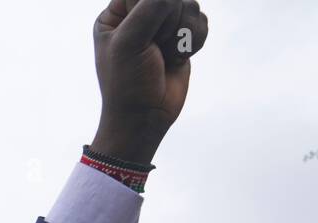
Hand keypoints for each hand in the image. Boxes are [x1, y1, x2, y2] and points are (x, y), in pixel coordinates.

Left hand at [91, 0, 208, 164]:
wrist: (144, 118)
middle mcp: (138, 16)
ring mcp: (162, 27)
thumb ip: (152, 6)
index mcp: (115, 15)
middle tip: (155, 49)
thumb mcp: (130, 41)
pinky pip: (201, 22)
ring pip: (190, 5)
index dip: (152, 8)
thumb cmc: (128, 83)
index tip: (143, 35)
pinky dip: (194, 41)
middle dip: (170, 23)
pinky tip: (179, 58)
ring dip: (182, 34)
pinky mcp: (182, 39)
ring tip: (166, 56)